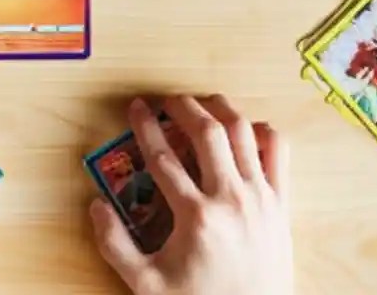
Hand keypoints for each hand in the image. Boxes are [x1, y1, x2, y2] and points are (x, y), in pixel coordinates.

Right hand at [90, 96, 293, 294]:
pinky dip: (262, 131)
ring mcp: (260, 197)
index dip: (145, 126)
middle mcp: (230, 198)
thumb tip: (95, 206)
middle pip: (206, 133)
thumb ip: (115, 245)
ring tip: (203, 102)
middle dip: (183, 107)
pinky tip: (245, 128)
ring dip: (220, 109)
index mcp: (195, 216)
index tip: (136, 108)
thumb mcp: (146, 284)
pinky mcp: (281, 202)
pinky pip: (278, 151)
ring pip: (242, 133)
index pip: (163, 157)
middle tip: (167, 100)